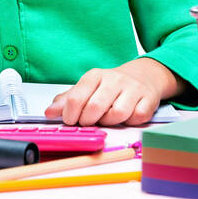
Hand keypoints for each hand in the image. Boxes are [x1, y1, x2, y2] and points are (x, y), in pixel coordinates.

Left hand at [44, 60, 177, 126]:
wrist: (144, 76)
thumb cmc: (111, 86)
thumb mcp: (88, 88)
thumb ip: (67, 100)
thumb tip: (49, 112)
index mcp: (95, 76)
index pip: (76, 97)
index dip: (70, 115)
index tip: (70, 121)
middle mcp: (114, 80)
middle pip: (95, 107)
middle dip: (88, 120)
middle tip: (89, 122)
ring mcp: (133, 89)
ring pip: (117, 114)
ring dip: (109, 122)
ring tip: (107, 119)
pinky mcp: (148, 100)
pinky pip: (137, 117)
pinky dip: (130, 122)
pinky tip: (126, 117)